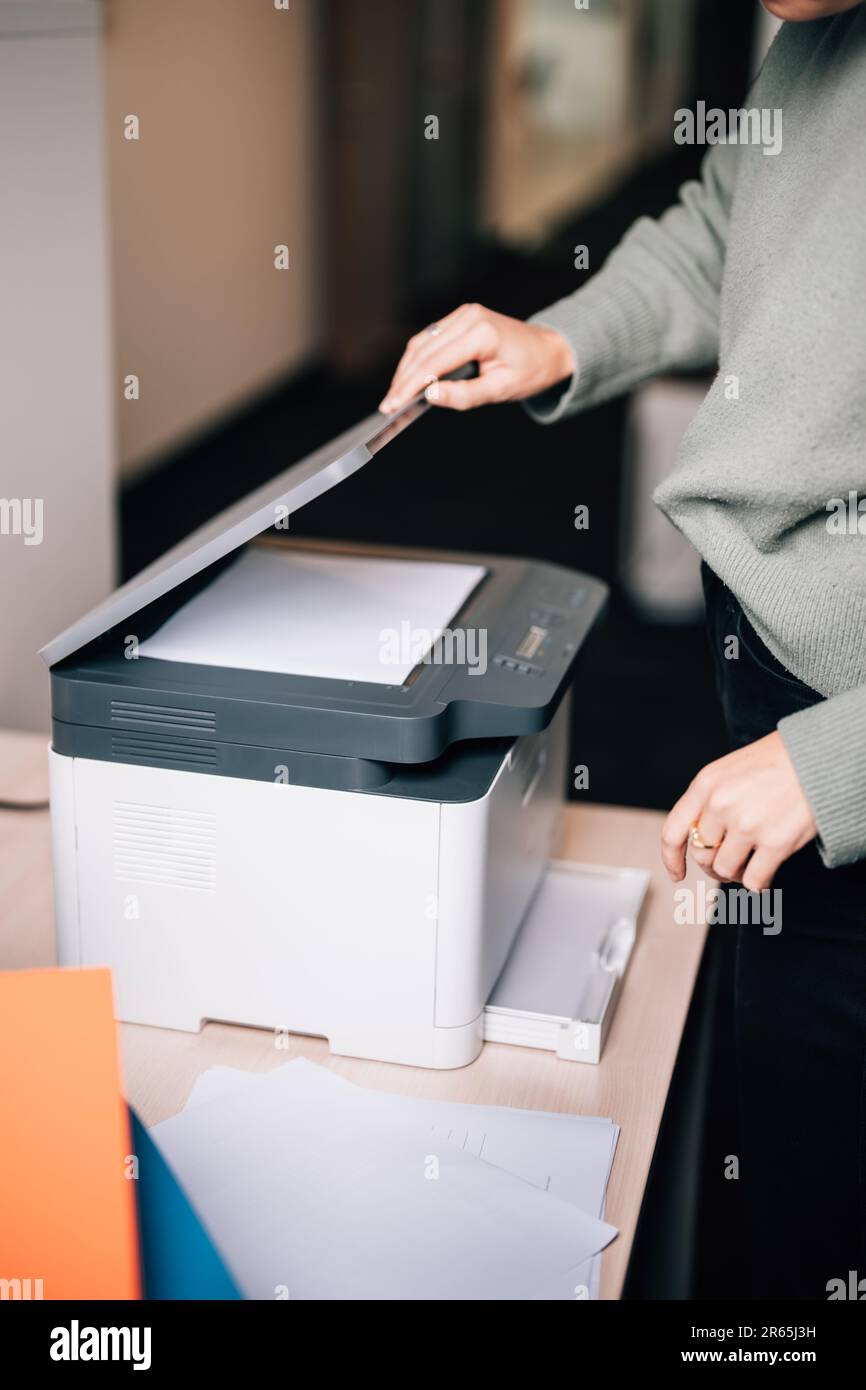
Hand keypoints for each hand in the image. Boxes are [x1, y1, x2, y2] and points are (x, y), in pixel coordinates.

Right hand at [379, 303, 574, 413]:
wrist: (549, 350)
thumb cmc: (530, 371)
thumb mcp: (500, 390)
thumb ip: (464, 395)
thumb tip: (430, 396)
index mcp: (481, 333)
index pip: (434, 362)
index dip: (410, 385)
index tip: (393, 405)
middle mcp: (469, 317)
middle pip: (423, 350)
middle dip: (402, 379)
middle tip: (388, 405)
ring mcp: (464, 314)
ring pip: (422, 342)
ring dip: (406, 369)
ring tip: (395, 395)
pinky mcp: (461, 317)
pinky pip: (430, 338)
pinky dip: (417, 358)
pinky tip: (409, 378)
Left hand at [661, 731, 816, 890]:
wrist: (818, 756)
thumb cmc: (777, 761)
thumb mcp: (730, 770)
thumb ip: (710, 799)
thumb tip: (701, 838)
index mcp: (705, 785)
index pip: (673, 832)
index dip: (671, 859)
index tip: (677, 874)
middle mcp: (721, 805)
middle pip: (701, 854)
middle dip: (713, 864)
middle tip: (731, 864)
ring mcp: (747, 825)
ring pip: (725, 870)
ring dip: (735, 875)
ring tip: (749, 867)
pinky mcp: (775, 842)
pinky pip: (754, 880)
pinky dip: (758, 884)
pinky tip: (766, 876)